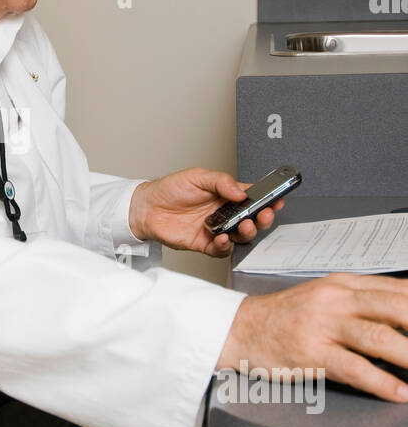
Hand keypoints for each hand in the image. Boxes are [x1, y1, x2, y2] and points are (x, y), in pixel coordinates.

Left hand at [128, 167, 284, 257]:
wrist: (147, 208)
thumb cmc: (170, 189)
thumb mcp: (197, 176)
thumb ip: (221, 182)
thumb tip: (240, 191)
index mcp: (226, 195)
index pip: (253, 197)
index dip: (268, 198)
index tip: (278, 198)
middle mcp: (225, 213)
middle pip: (253, 219)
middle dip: (263, 218)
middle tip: (264, 214)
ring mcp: (217, 230)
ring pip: (241, 236)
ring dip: (247, 233)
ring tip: (245, 226)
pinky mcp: (205, 244)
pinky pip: (221, 250)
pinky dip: (225, 246)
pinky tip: (222, 238)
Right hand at [217, 273, 407, 401]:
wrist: (239, 329)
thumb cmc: (286, 318)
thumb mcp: (327, 298)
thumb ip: (364, 304)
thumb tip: (404, 317)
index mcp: (345, 284)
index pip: (399, 290)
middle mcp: (336, 299)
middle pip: (396, 308)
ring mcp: (323, 325)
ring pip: (378, 337)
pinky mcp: (311, 353)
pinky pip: (353, 368)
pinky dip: (382, 382)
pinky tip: (400, 393)